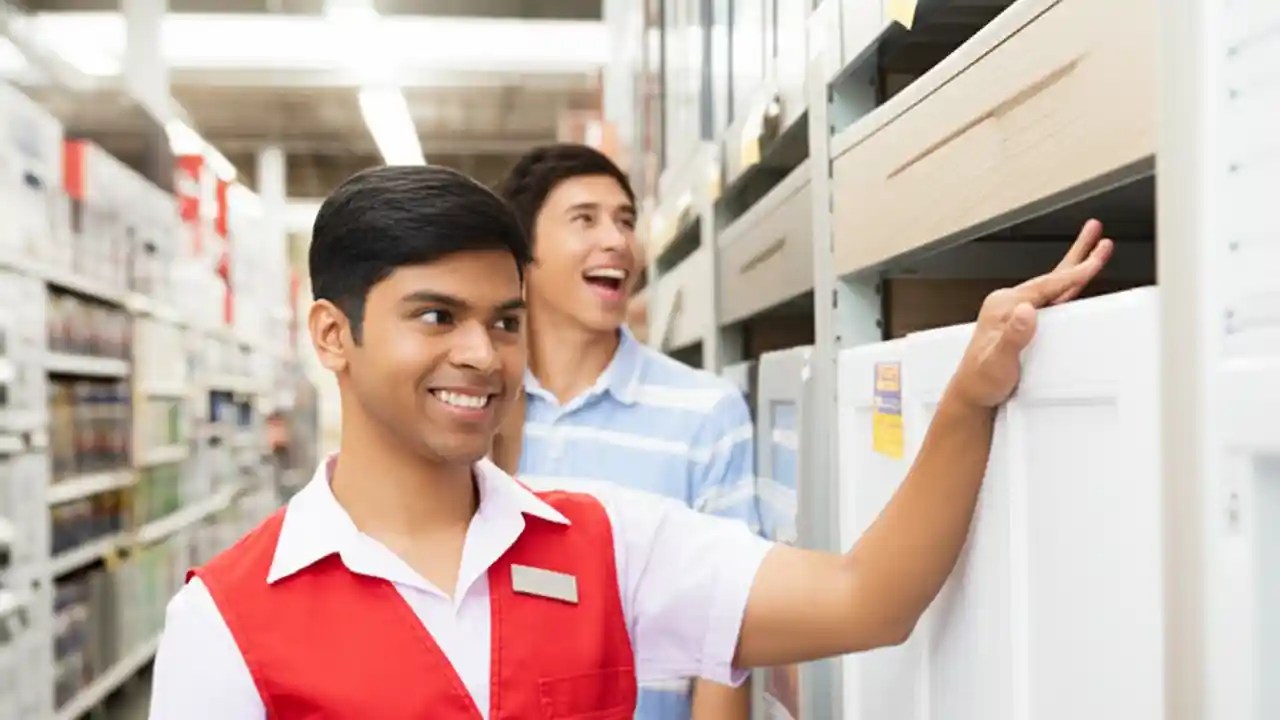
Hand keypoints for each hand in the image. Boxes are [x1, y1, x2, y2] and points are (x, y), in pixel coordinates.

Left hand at [948, 219, 1113, 408]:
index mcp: (1002, 305)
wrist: (973, 393)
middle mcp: (1008, 303)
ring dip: (1074, 268)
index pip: (1045, 286)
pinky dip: (1067, 289)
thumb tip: (1027, 311)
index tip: (1093, 263)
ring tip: (1095, 250)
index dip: (1071, 275)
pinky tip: (1080, 283)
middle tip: (1095, 231)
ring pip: (1052, 285)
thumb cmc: (981, 379)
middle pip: (1051, 276)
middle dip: (1077, 255)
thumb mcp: (998, 360)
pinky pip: (1051, 300)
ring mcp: (1016, 312)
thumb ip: (1013, 337)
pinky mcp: (1024, 323)